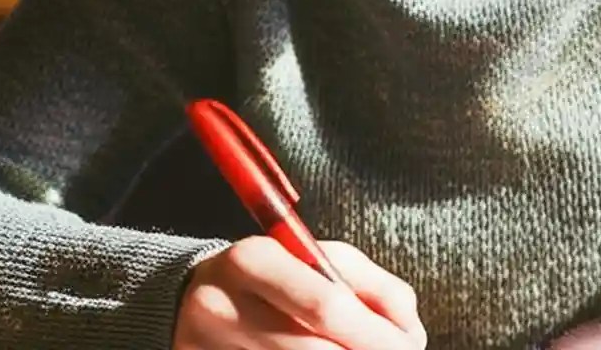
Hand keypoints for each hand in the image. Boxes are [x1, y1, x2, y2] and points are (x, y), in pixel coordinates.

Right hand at [174, 236, 427, 348]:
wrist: (189, 301)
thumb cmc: (273, 278)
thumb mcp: (321, 260)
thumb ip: (375, 288)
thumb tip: (410, 333)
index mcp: (254, 261)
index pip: (327, 306)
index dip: (376, 335)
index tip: (408, 346)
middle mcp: (224, 308)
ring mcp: (208, 349)